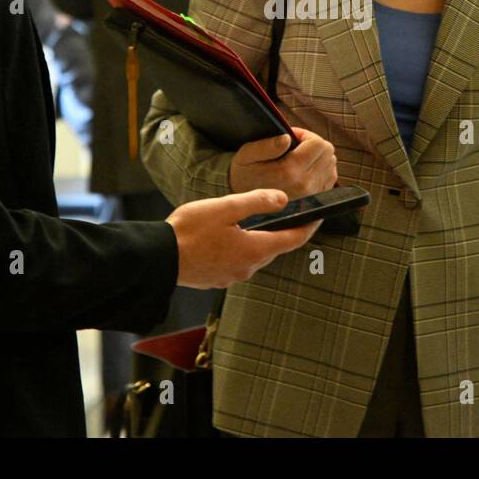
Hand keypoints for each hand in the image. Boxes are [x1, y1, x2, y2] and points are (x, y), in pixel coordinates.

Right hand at [167, 189, 321, 288]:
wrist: (158, 258)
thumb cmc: (189, 231)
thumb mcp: (226, 207)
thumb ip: (257, 202)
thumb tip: (284, 199)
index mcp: (254, 249)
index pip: (294, 239)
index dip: (309, 226)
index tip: (320, 215)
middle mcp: (248, 267)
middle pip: (276, 247)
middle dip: (285, 231)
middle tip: (290, 213)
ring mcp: (232, 276)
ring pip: (257, 255)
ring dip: (261, 239)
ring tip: (258, 221)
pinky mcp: (218, 279)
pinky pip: (239, 262)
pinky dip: (243, 248)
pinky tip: (230, 236)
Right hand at [228, 126, 337, 199]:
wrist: (245, 207)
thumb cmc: (244, 177)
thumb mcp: (246, 156)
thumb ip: (266, 145)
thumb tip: (287, 138)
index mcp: (289, 172)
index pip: (318, 144)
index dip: (306, 134)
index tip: (292, 137)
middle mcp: (305, 185)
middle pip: (328, 153)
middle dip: (314, 144)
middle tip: (296, 146)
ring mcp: (312, 196)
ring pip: (331, 165)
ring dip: (319, 157)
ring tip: (300, 158)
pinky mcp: (315, 202)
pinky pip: (330, 178)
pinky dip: (321, 170)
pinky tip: (305, 170)